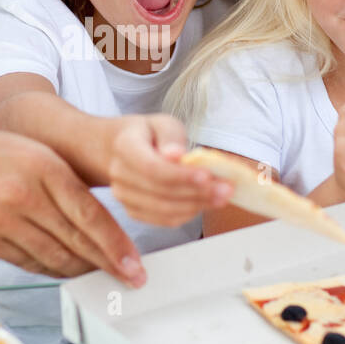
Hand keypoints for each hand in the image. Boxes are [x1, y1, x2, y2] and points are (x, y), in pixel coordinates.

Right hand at [0, 119, 145, 285]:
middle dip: (108, 264)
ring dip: (81, 271)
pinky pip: (28, 262)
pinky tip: (65, 270)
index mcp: (42, 166)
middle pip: (77, 241)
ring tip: (100, 275)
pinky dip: (50, 269)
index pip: (91, 215)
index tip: (135, 265)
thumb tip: (98, 222)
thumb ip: (64, 184)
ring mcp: (1, 222)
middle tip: (129, 278)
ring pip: (54, 258)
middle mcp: (23, 195)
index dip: (117, 246)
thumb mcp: (32, 152)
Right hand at [108, 114, 232, 226]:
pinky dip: (188, 214)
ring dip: (197, 206)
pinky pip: (164, 220)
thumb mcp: (161, 123)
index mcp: (125, 147)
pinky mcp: (134, 211)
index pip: (152, 167)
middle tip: (227, 189)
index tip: (207, 176)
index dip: (180, 175)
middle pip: (161, 191)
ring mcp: (124, 196)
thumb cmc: (147, 134)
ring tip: (222, 197)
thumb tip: (177, 155)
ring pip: (164, 209)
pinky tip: (205, 204)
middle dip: (197, 193)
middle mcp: (120, 174)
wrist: (118, 149)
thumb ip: (171, 136)